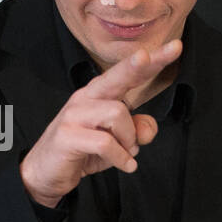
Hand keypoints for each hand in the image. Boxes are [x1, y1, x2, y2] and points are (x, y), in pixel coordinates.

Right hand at [19, 38, 181, 207]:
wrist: (45, 173)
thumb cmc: (82, 151)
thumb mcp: (117, 143)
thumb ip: (136, 131)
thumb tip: (148, 128)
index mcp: (99, 95)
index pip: (127, 74)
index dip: (151, 62)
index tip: (175, 48)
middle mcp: (85, 98)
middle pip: (116, 77)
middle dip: (135, 66)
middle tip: (147, 56)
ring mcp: (74, 115)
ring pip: (117, 114)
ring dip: (129, 138)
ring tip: (126, 153)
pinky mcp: (67, 135)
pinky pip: (106, 142)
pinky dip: (121, 157)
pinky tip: (125, 165)